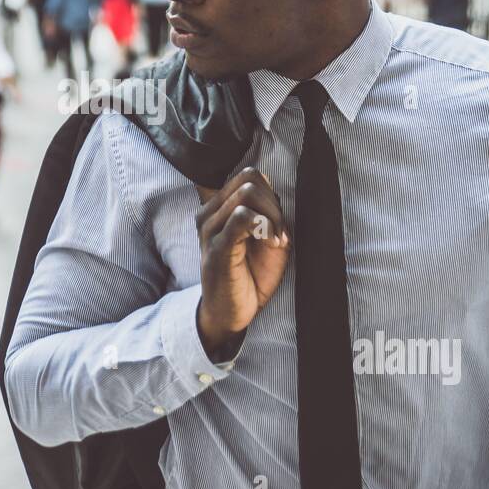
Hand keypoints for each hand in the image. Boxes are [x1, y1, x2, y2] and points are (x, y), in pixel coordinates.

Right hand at [195, 167, 289, 357]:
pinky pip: (241, 217)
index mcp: (218, 208)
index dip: (271, 193)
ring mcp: (209, 230)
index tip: (277, 223)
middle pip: (249, 178)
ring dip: (272, 215)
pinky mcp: (216, 248)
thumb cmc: (249, 275)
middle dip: (274, 203)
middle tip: (279, 233)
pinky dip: (264, 225)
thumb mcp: (264, 238)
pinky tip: (272, 243)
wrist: (232, 313)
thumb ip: (266, 212)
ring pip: (247, 193)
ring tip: (276, 240)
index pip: (248, 175)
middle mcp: (209, 214)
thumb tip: (271, 190)